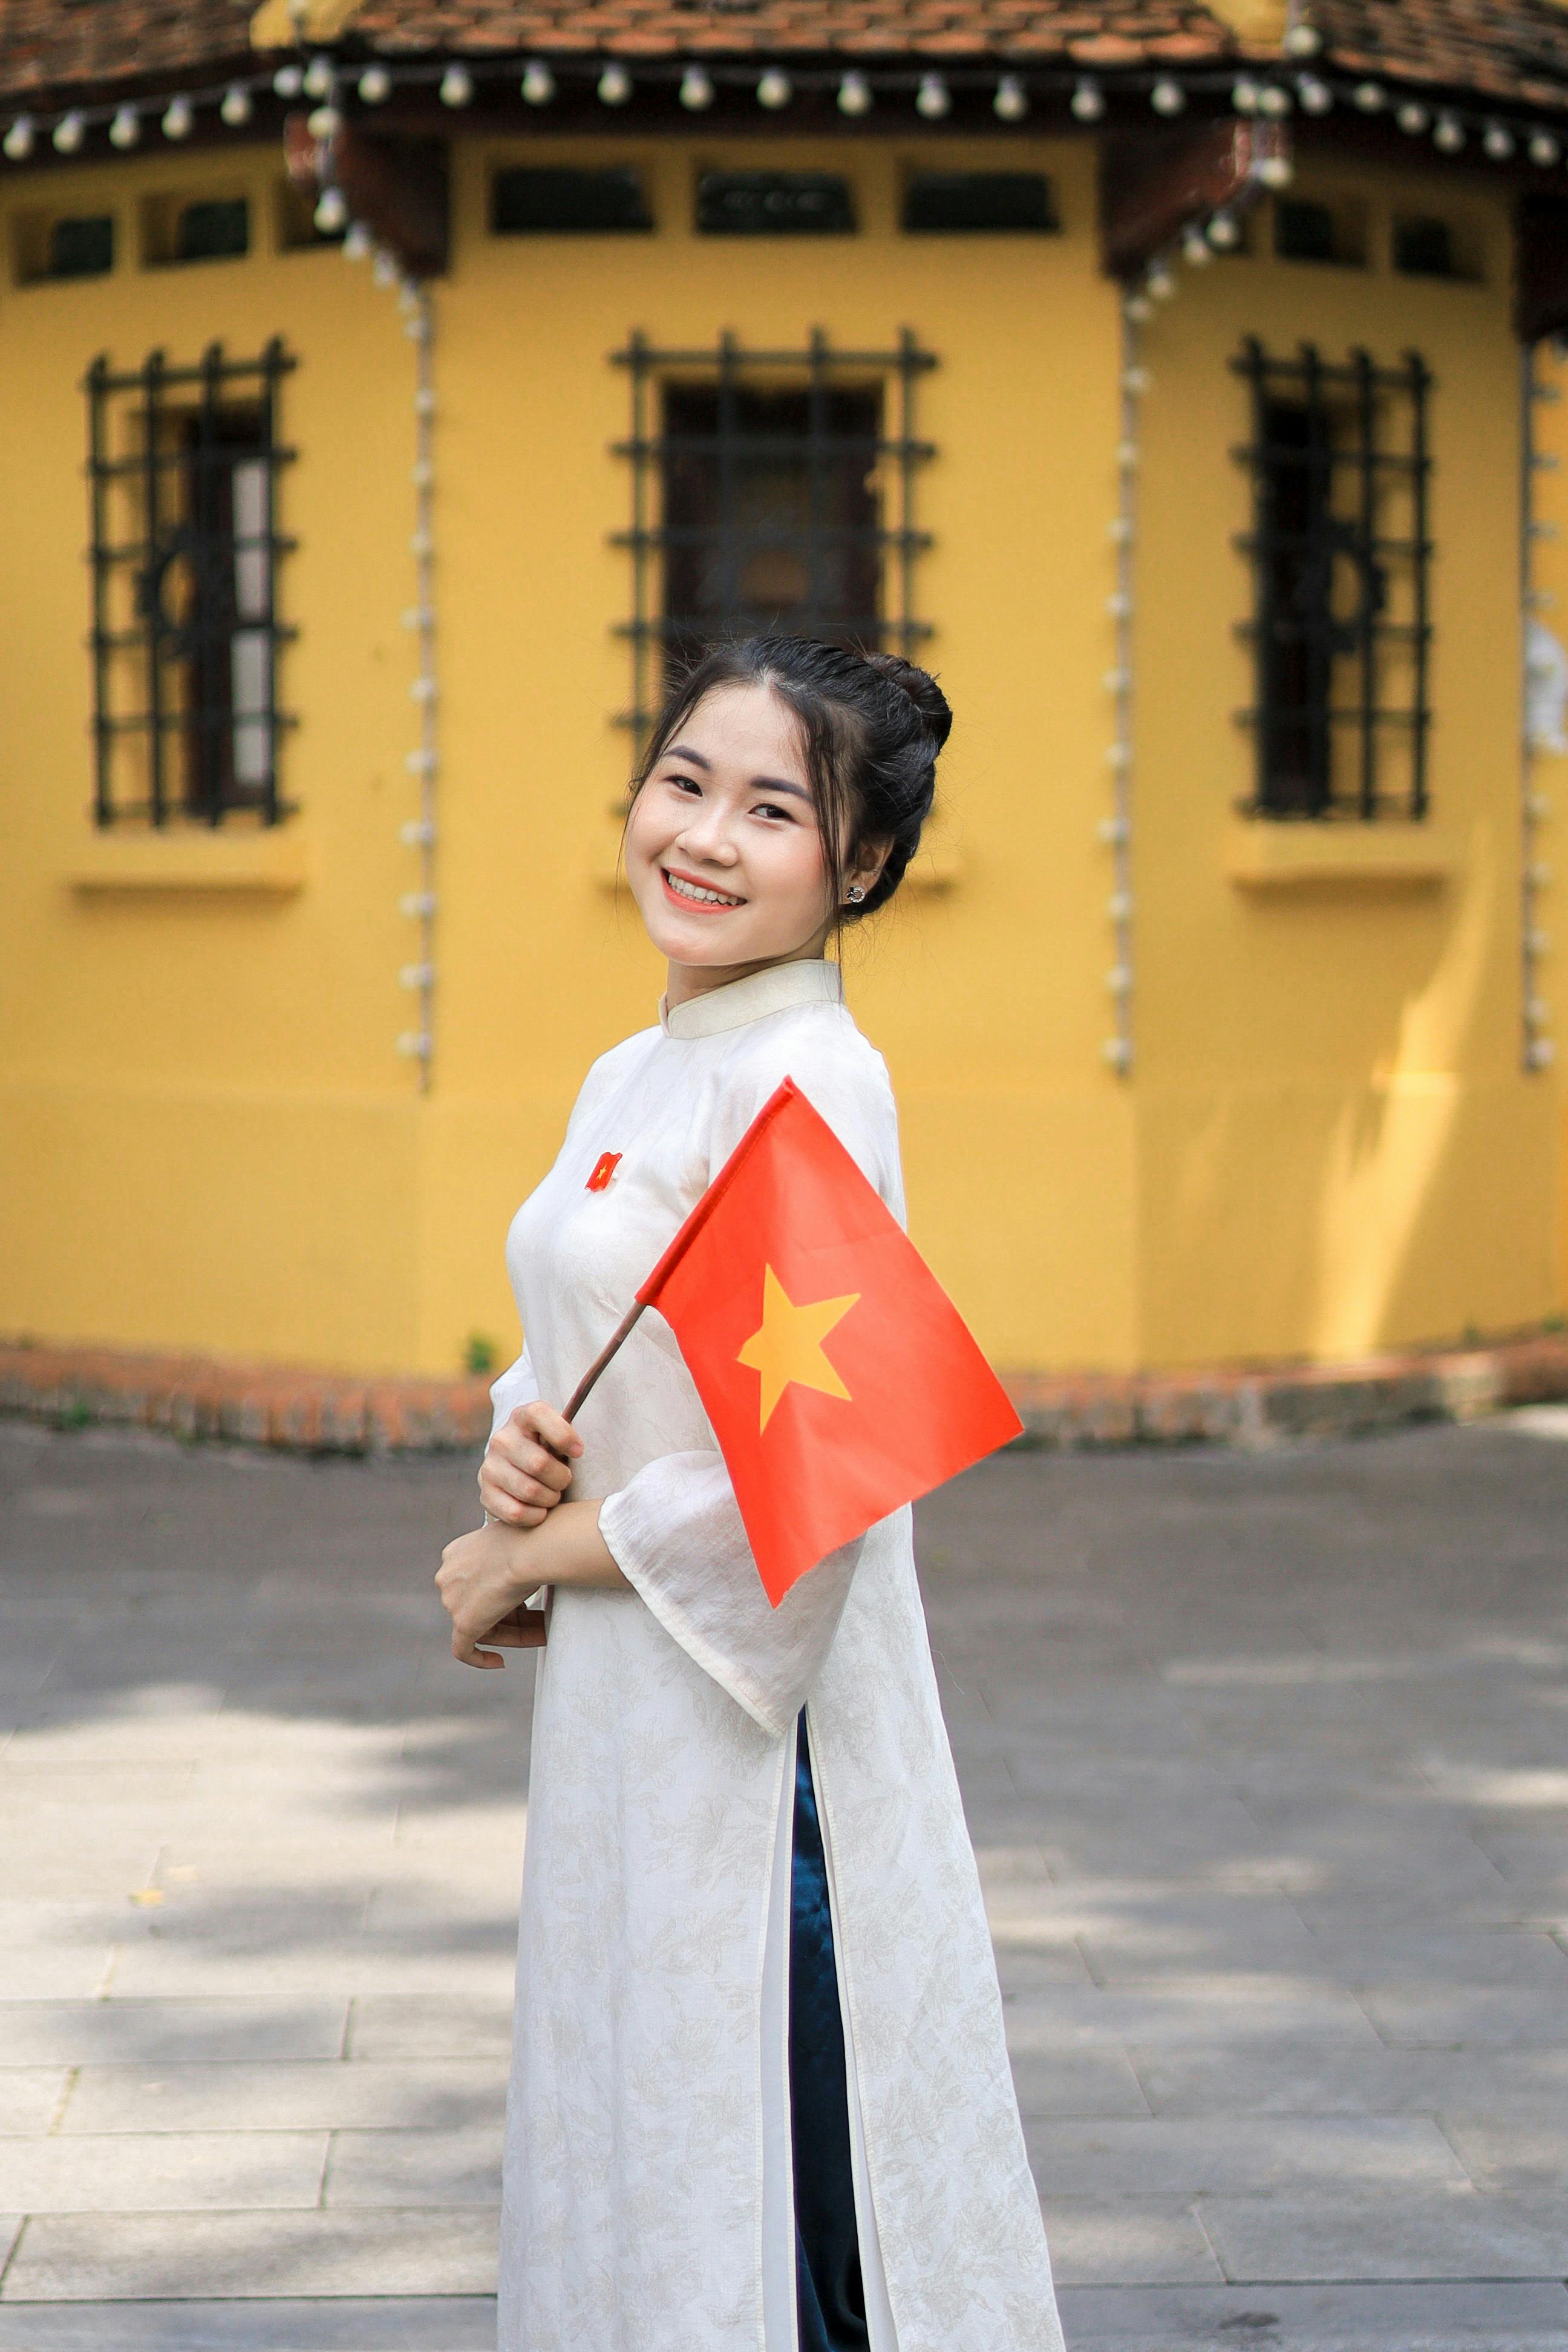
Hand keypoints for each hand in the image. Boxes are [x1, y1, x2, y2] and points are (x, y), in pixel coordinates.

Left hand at [437, 1503, 626, 1670]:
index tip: (528, 1602)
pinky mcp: (463, 1623)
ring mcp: (453, 1601)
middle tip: (543, 1621)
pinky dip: (480, 1659)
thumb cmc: (535, 1536)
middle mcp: (448, 1576)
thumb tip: (540, 1556)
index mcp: (457, 1553)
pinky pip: (464, 1650)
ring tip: (542, 1635)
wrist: (533, 1547)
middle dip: (513, 1616)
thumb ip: (516, 1552)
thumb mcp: (519, 1538)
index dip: (505, 1594)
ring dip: (513, 1634)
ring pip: (482, 1626)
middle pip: (482, 1605)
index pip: (479, 1582)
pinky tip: (500, 1662)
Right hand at [479, 1400, 581, 1527]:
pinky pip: (516, 1513)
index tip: (578, 1452)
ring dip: (550, 1498)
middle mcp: (502, 1439)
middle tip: (564, 1481)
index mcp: (522, 1417)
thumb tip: (577, 1450)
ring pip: (529, 1491)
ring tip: (553, 1494)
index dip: (563, 1435)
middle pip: (538, 1463)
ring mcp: (490, 1467)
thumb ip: (567, 1436)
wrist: (519, 1470)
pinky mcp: (486, 1494)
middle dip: (561, 1478)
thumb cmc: (549, 1452)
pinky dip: (536, 1516)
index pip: (539, 1414)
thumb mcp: (557, 1436)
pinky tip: (541, 1510)